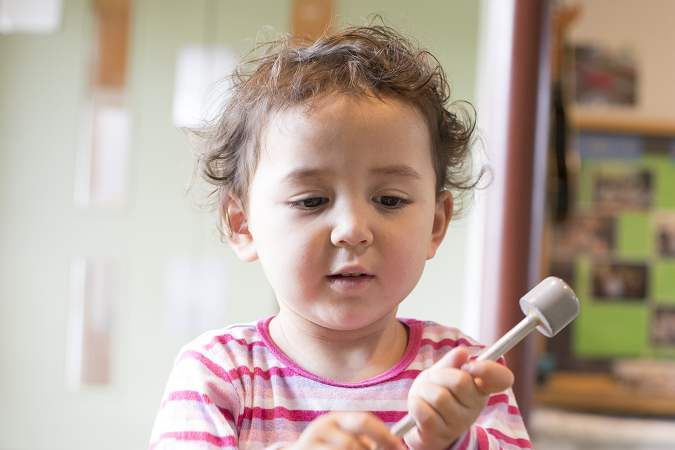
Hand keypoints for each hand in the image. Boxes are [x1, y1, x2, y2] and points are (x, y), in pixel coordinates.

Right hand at [288, 412, 406, 449]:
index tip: (400, 448)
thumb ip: (363, 441)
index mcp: (336, 419)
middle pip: (352, 444)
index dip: (385, 436)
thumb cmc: (327, 448)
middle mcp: (322, 427)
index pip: (364, 421)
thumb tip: (392, 446)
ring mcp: (311, 444)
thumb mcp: (343, 438)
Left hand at [404, 347, 513, 449]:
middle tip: (433, 381)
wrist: (420, 423)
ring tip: (424, 396)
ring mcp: (459, 423)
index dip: (488, 369)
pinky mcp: (441, 433)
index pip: (502, 379)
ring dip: (424, 391)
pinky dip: (415, 403)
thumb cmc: (434, 393)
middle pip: (460, 381)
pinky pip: (425, 411)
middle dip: (438, 376)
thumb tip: (463, 352)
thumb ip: (451, 362)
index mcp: (480, 388)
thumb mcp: (441, 373)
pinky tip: (417, 406)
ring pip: (439, 397)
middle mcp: (475, 406)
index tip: (469, 365)